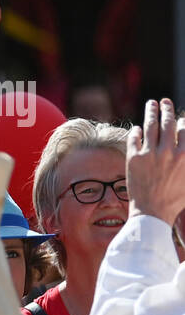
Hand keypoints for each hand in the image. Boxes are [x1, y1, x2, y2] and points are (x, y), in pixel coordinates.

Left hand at [127, 98, 184, 225]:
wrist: (152, 213)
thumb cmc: (174, 199)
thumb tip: (184, 145)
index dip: (181, 120)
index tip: (179, 117)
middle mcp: (169, 151)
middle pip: (168, 122)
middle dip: (166, 109)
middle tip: (164, 101)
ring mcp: (150, 153)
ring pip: (151, 125)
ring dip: (151, 111)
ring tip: (151, 103)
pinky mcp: (134, 158)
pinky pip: (135, 137)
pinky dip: (137, 130)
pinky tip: (138, 128)